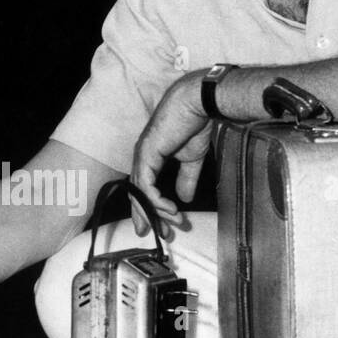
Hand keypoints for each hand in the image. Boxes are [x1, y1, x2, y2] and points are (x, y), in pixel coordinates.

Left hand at [130, 70, 213, 235]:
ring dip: (157, 211)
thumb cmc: (195, 123)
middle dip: (148, 216)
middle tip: (160, 233)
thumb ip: (186, 178)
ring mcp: (142, 155)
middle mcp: (142, 157)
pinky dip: (157, 200)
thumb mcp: (192, 158)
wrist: (199, 104)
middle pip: (138, 194)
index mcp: (150, 157)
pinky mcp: (146, 154)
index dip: (151, 209)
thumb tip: (185, 198)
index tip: (161, 226)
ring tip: (174, 222)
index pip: (144, 188)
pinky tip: (170, 209)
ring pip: (141, 192)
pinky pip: (146, 185)